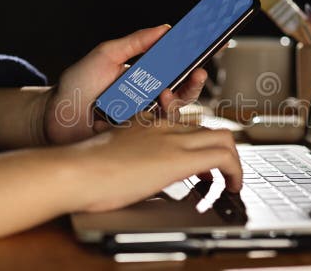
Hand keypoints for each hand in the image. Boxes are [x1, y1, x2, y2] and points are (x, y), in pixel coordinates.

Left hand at [44, 25, 207, 143]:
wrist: (54, 115)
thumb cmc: (77, 85)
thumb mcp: (106, 55)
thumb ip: (136, 42)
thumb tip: (165, 28)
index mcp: (145, 76)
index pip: (177, 67)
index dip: (196, 57)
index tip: (213, 46)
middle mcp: (148, 98)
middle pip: (183, 92)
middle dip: (195, 83)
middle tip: (198, 72)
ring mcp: (143, 119)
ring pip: (174, 114)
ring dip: (176, 102)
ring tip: (165, 94)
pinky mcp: (136, 138)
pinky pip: (156, 133)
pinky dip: (156, 121)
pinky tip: (147, 111)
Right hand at [68, 114, 241, 211]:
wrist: (75, 170)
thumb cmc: (83, 170)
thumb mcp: (111, 155)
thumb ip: (126, 157)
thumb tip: (129, 173)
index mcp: (145, 124)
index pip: (184, 123)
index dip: (198, 142)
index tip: (200, 163)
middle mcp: (163, 127)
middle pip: (209, 128)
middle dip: (221, 150)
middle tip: (218, 172)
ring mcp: (173, 140)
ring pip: (223, 137)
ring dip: (233, 161)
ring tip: (231, 181)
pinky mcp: (180, 158)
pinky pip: (224, 157)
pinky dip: (236, 171)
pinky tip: (232, 186)